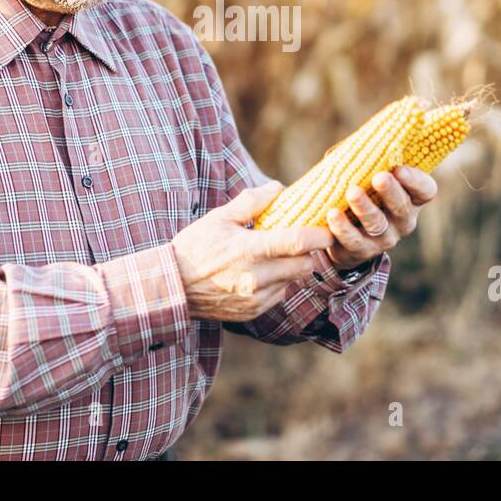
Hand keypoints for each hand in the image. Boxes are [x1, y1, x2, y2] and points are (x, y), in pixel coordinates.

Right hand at [171, 181, 334, 322]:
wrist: (172, 287)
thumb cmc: (194, 247)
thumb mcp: (218, 218)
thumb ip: (251, 202)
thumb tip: (278, 188)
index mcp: (248, 250)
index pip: (297, 242)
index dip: (319, 235)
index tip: (328, 229)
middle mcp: (256, 278)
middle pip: (303, 264)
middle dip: (308, 252)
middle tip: (303, 240)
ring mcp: (255, 298)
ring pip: (293, 281)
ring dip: (292, 267)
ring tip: (276, 256)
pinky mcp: (253, 312)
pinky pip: (279, 295)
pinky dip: (278, 283)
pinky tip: (261, 273)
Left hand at [324, 165, 437, 271]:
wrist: (343, 235)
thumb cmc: (362, 193)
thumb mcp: (369, 175)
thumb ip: (372, 158)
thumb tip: (366, 136)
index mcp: (411, 199)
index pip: (425, 190)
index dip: (416, 180)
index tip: (399, 168)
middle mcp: (402, 221)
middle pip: (402, 207)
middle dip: (391, 191)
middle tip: (379, 177)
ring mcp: (384, 238)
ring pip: (377, 224)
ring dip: (365, 208)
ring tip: (352, 192)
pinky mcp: (362, 251)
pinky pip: (353, 240)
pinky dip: (342, 227)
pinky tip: (332, 214)